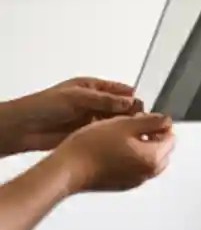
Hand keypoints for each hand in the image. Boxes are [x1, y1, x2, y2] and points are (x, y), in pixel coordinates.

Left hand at [0, 77, 141, 155]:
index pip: (121, 91)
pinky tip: (124, 141)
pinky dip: (116, 138)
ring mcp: (92, 119)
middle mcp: (95, 102)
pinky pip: (108, 135)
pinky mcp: (90, 134)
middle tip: (143, 123)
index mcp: (93, 87)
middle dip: (133, 114)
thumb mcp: (78, 97)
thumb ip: (105, 100)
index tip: (145, 108)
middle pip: (122, 107)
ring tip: (136, 133)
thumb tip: (130, 102)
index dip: (134, 98)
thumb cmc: (44, 105)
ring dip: (125, 127)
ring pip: (117, 122)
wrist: (25, 127)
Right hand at [50, 114, 174, 193]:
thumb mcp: (124, 124)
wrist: (68, 169)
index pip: (171, 138)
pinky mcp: (122, 184)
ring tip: (120, 135)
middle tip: (133, 125)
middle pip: (162, 150)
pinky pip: (134, 168)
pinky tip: (113, 148)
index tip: (145, 117)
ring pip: (148, 159)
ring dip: (141, 146)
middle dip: (153, 136)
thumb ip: (150, 121)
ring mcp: (135, 181)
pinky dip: (130, 157)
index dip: (160, 124)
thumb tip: (166, 120)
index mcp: (153, 158)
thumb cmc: (92, 147)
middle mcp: (148, 173)